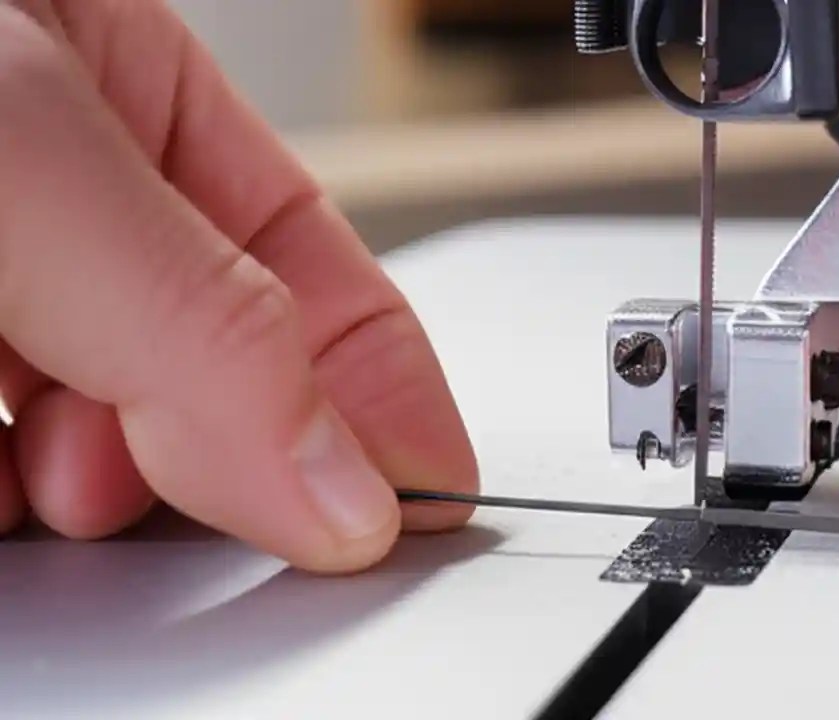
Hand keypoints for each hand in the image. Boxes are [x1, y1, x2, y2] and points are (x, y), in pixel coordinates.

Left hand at [0, 1, 476, 571]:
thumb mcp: (28, 150)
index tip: (427, 501)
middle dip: (220, 452)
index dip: (385, 391)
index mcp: (129, 93)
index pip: (313, 267)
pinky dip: (4, 510)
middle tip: (217, 502)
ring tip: (51, 489)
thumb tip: (343, 479)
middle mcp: (54, 195)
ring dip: (95, 494)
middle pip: (210, 369)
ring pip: (96, 436)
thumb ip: (200, 317)